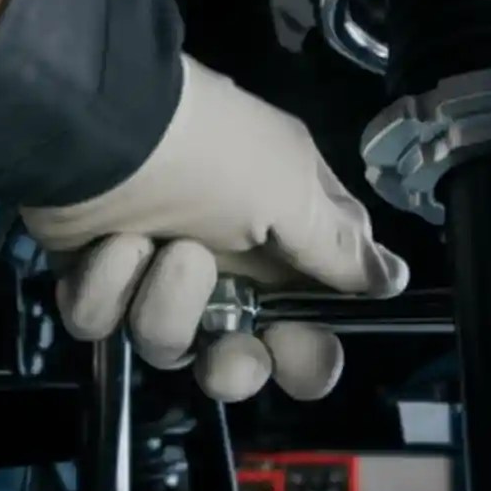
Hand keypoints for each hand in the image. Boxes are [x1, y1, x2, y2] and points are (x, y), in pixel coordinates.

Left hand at [22, 56, 408, 401]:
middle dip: (235, 364)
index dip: (308, 347)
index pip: (312, 317)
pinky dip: (107, 284)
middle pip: (242, 355)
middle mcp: (224, 265)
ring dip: (169, 302)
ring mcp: (155, 274)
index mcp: (282, 240)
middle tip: (229, 350)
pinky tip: (112, 242)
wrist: (97, 125)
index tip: (295, 346)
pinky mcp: (95, 279)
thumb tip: (394, 277)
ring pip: (170, 344)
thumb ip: (341, 250)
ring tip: (164, 249)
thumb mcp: (291, 192)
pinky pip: (102, 321)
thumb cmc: (210, 153)